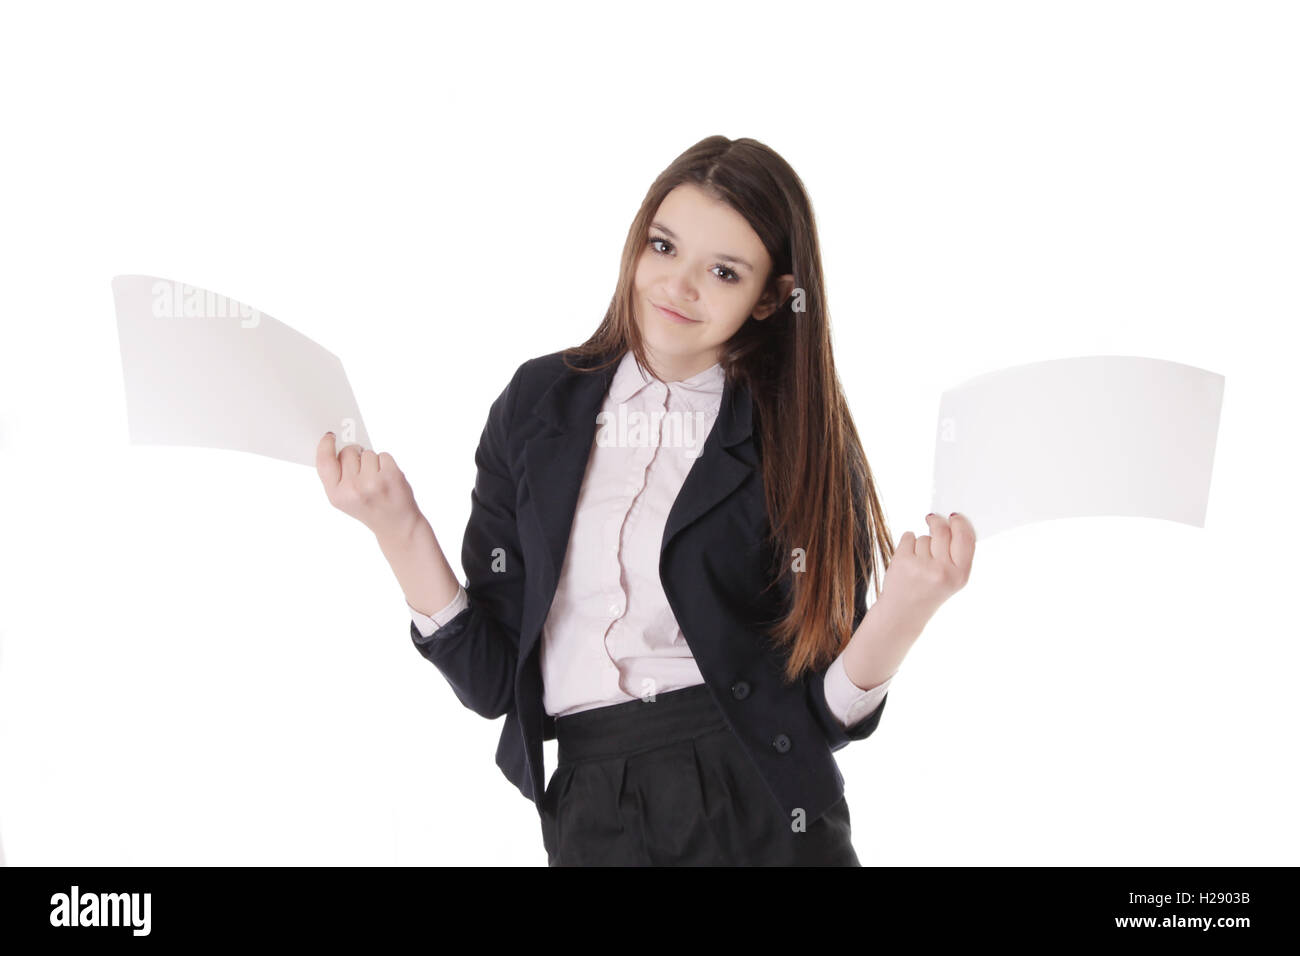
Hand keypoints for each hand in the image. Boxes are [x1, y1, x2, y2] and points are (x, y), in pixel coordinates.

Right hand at [315, 432, 422, 541]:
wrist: (396, 525)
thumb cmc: (369, 507)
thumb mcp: (344, 499)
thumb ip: (336, 475)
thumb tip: (334, 444)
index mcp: (336, 495)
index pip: (325, 461)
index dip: (325, 446)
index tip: (330, 436)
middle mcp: (353, 489)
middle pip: (348, 451)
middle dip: (355, 455)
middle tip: (362, 471)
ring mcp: (373, 482)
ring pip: (367, 453)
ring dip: (372, 462)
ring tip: (376, 481)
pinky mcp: (392, 475)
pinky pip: (384, 455)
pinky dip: (386, 463)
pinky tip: (387, 479)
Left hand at [873, 513, 976, 637]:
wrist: (903, 613)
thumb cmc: (930, 592)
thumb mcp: (953, 580)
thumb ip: (957, 554)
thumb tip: (954, 521)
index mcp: (960, 575)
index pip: (965, 538)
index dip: (960, 523)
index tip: (954, 517)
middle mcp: (942, 571)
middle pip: (942, 530)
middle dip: (936, 522)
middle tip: (931, 519)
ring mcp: (921, 567)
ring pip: (924, 537)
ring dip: (921, 543)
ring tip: (919, 561)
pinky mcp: (902, 562)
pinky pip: (908, 537)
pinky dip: (907, 542)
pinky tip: (908, 557)